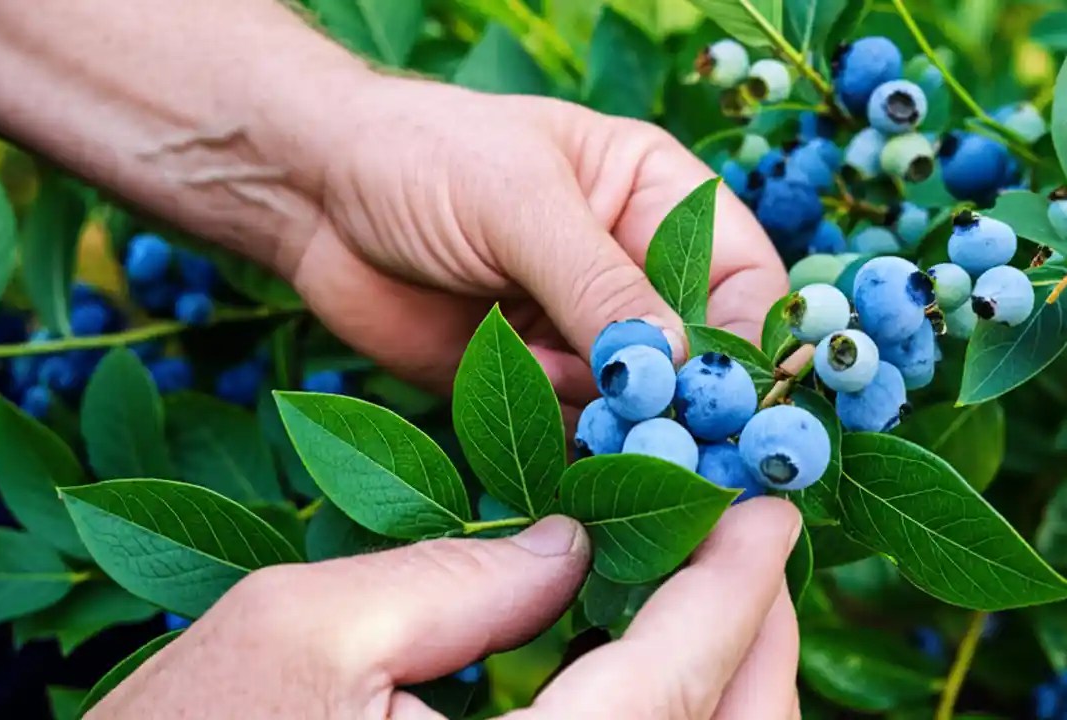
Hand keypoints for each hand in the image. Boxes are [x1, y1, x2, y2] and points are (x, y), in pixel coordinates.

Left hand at [0, 0, 785, 399]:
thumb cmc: (423, 157)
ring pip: (643, 407)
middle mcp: (634, 273)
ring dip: (637, 444)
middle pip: (702, 357)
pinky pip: (579, 434)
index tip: (744, 405)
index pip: (743, 279)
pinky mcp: (532, 384)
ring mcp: (585, 334)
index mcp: (658, 202)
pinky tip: (577, 481)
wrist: (314, 195)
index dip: (752, 344)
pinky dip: (581, 461)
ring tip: (627, 475)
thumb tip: (676, 363)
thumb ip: (600, 281)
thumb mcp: (520, 202)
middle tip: (697, 463)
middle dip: (697, 408)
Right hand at [89, 498, 802, 719]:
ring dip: (725, 691)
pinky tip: (641, 672)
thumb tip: (570, 540)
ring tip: (710, 598)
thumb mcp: (297, 629)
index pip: (673, 683)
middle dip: (755, 643)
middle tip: (753, 549)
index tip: (770, 513)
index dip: (737, 587)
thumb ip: (456, 579)